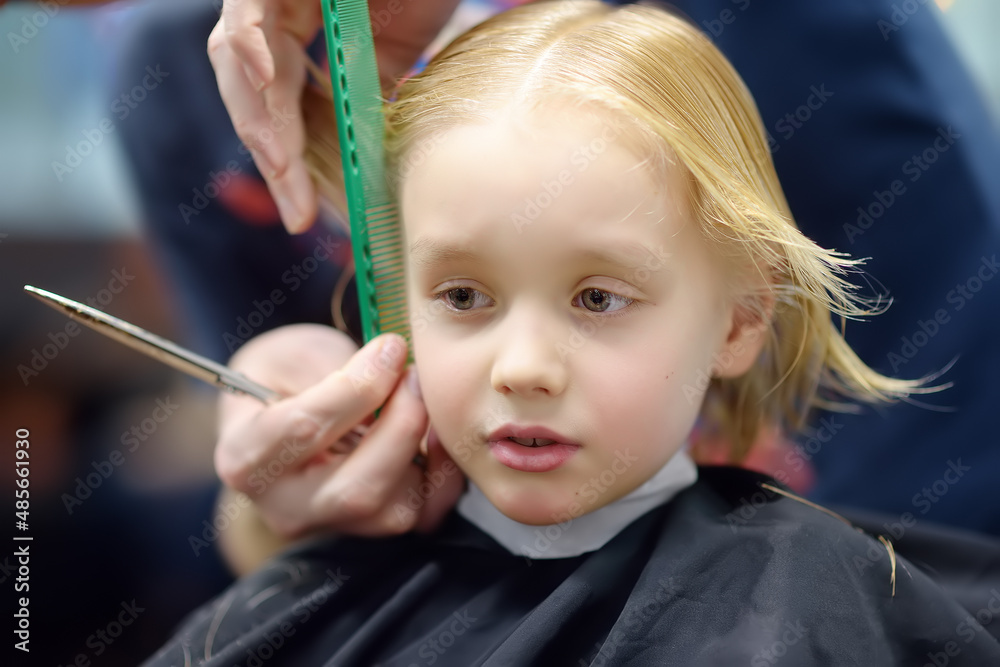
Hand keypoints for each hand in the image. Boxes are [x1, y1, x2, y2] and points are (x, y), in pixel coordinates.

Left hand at [207, 0, 462, 232]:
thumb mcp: (399, 49)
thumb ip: (371, 93)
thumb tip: (363, 153)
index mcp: (296, 34)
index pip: (278, 108)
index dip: (287, 161)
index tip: (305, 213)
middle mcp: (271, 13)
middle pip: (251, 95)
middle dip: (272, 156)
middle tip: (298, 211)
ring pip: (237, 59)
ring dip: (262, 119)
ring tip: (284, 170)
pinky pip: (249, 8)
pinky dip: (254, 43)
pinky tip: (268, 80)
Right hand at [214, 324, 463, 569]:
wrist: (281, 415)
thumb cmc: (284, 377)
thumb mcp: (291, 353)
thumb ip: (334, 364)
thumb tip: (390, 364)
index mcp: (245, 457)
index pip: (304, 428)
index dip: (358, 386)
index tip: (390, 348)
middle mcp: (284, 506)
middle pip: (358, 488)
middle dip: (402, 426)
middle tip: (414, 377)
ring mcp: (328, 525)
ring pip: (395, 509)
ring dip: (423, 450)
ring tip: (420, 399)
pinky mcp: (369, 530)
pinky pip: (423, 516)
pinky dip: (441, 476)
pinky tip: (436, 435)